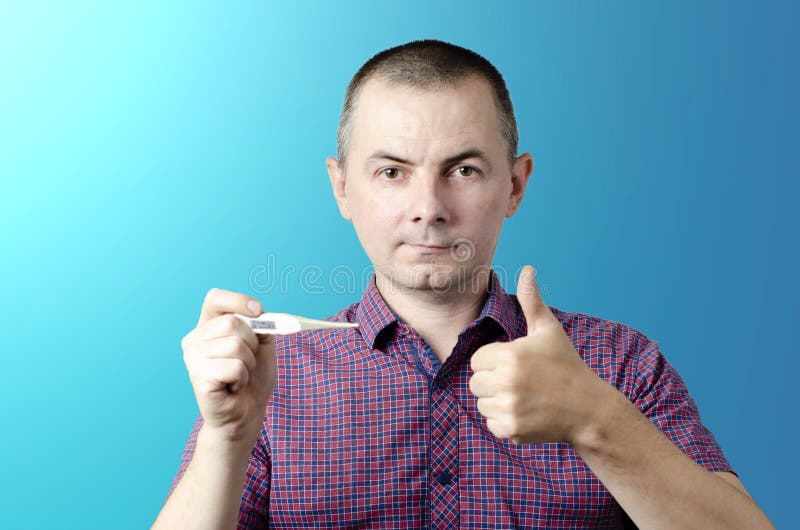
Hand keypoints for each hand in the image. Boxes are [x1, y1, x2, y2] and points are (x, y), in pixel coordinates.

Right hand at [180, 288, 276, 442]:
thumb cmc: (252, 378)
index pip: (215, 298)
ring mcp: (193, 358)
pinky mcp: (198, 377)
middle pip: (232, 322)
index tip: (258, 312)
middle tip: (247, 360)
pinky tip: (233, 386)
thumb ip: (261, 325)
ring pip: (236, 345)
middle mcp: (194, 339)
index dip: (238, 300)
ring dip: (248, 363)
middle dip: (252, 342)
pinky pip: (234, 367)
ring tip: (239, 375)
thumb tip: (261, 314)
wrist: (246, 412)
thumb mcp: (262, 345)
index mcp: (208, 326)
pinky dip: (242, 378)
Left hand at [469, 265, 611, 444]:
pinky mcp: (511, 430)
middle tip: (520, 382)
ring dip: (497, 402)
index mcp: (510, 355)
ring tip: (524, 397)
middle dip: (493, 381)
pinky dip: (504, 421)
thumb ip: (532, 302)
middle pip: (476, 382)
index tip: (516, 364)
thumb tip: (526, 269)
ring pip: (481, 403)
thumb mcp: (549, 331)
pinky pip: (491, 423)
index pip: (478, 360)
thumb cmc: (566, 365)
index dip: (494, 361)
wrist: (588, 409)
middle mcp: (506, 382)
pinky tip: (526, 413)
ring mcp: (509, 408)